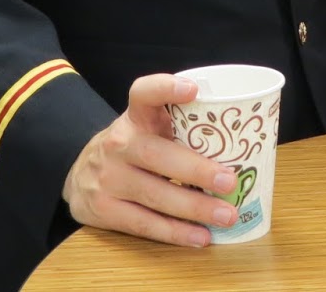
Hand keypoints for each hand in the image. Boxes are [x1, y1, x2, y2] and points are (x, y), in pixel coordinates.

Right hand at [62, 74, 239, 246]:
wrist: (81, 173)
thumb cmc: (135, 148)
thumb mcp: (148, 127)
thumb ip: (182, 127)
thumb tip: (244, 145)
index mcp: (135, 117)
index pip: (143, 93)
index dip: (165, 88)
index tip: (193, 89)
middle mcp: (118, 143)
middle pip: (157, 155)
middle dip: (196, 170)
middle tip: (230, 181)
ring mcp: (108, 178)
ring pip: (154, 194)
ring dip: (194, 208)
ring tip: (227, 215)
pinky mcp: (104, 209)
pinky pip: (144, 223)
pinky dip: (175, 233)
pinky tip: (201, 237)